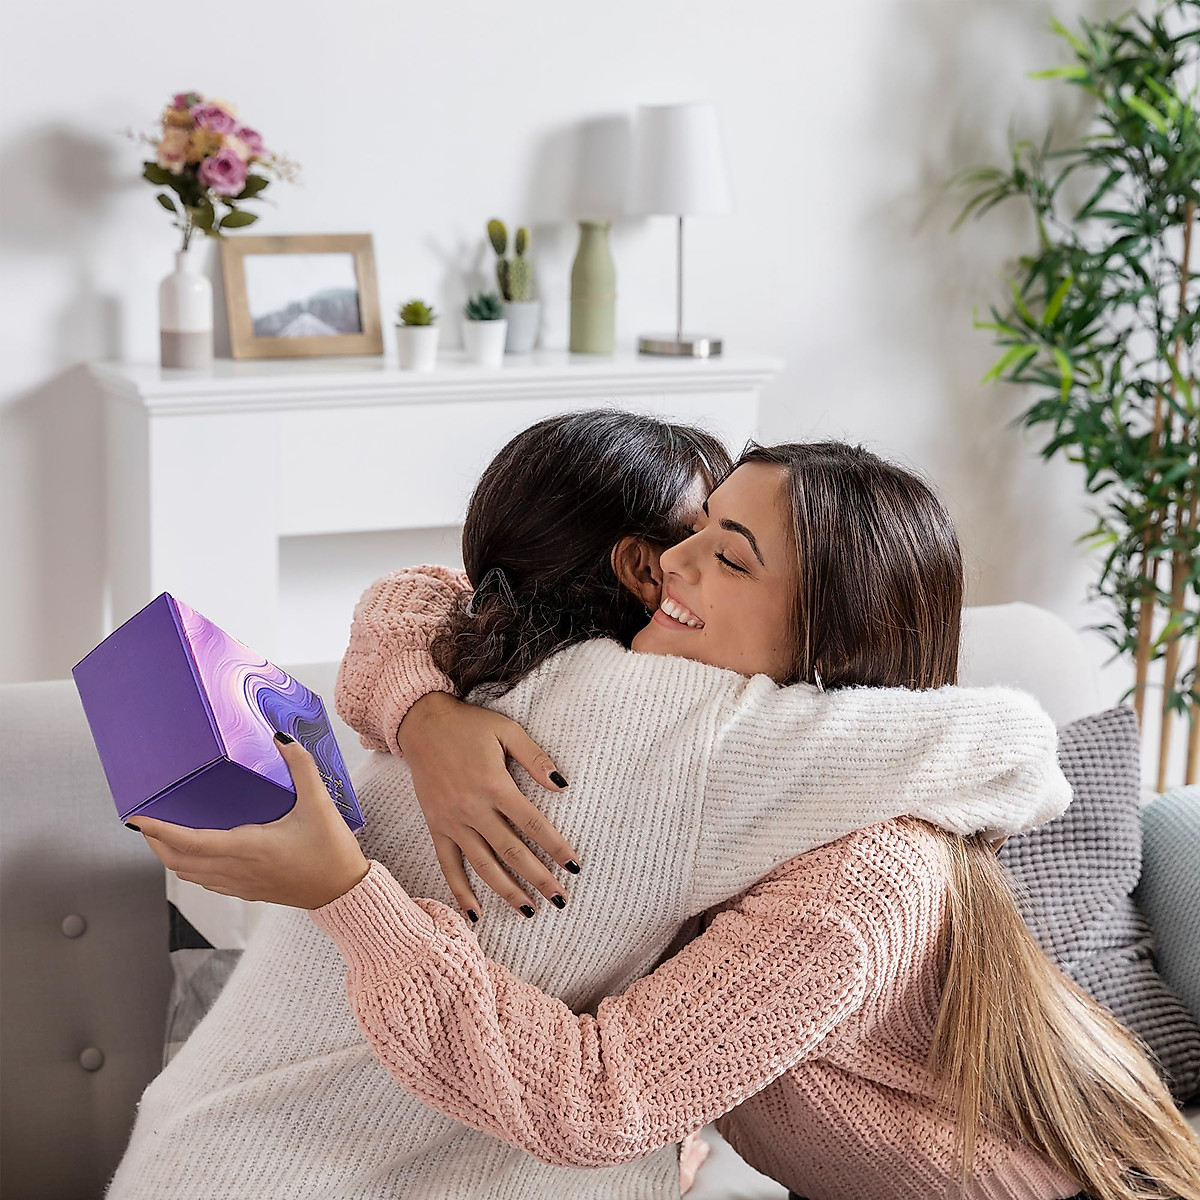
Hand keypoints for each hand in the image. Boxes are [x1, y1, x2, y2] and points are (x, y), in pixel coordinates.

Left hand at [127, 733, 369, 909]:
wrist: (343, 891)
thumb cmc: (331, 850)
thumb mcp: (319, 803)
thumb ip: (301, 768)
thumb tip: (282, 739)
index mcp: (247, 847)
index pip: (190, 842)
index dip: (160, 830)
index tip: (138, 819)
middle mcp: (237, 869)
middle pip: (179, 861)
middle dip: (156, 843)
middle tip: (145, 823)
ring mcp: (240, 884)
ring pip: (190, 875)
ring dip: (171, 856)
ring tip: (163, 836)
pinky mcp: (248, 892)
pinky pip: (206, 882)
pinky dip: (190, 868)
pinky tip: (196, 855)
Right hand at [397, 692, 580, 919]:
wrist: (421, 724)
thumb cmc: (469, 726)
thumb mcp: (507, 730)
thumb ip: (535, 757)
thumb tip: (562, 785)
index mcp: (495, 785)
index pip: (533, 824)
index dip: (556, 847)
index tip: (574, 866)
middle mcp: (473, 809)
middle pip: (512, 851)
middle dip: (538, 877)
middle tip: (561, 899)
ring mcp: (452, 821)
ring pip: (483, 865)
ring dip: (507, 891)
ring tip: (529, 911)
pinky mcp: (436, 827)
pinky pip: (449, 865)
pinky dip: (460, 891)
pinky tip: (476, 913)